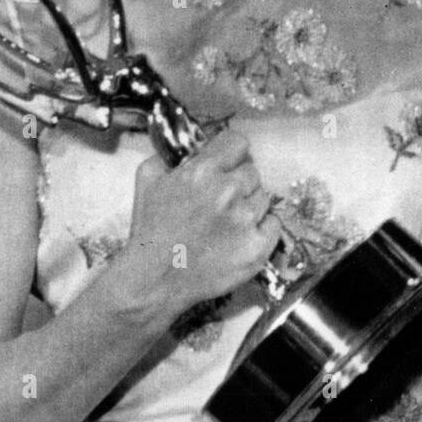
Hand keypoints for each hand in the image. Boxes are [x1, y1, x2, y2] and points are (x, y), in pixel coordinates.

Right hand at [118, 129, 281, 320]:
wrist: (153, 279)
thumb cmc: (150, 231)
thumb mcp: (148, 179)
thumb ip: (172, 155)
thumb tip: (194, 145)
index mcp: (203, 171)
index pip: (238, 142)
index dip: (231, 153)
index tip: (227, 162)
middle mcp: (228, 191)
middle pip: (252, 171)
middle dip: (237, 181)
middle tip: (221, 199)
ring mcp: (246, 221)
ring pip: (263, 197)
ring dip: (248, 205)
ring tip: (226, 222)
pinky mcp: (257, 248)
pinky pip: (274, 224)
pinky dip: (262, 228)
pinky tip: (240, 235)